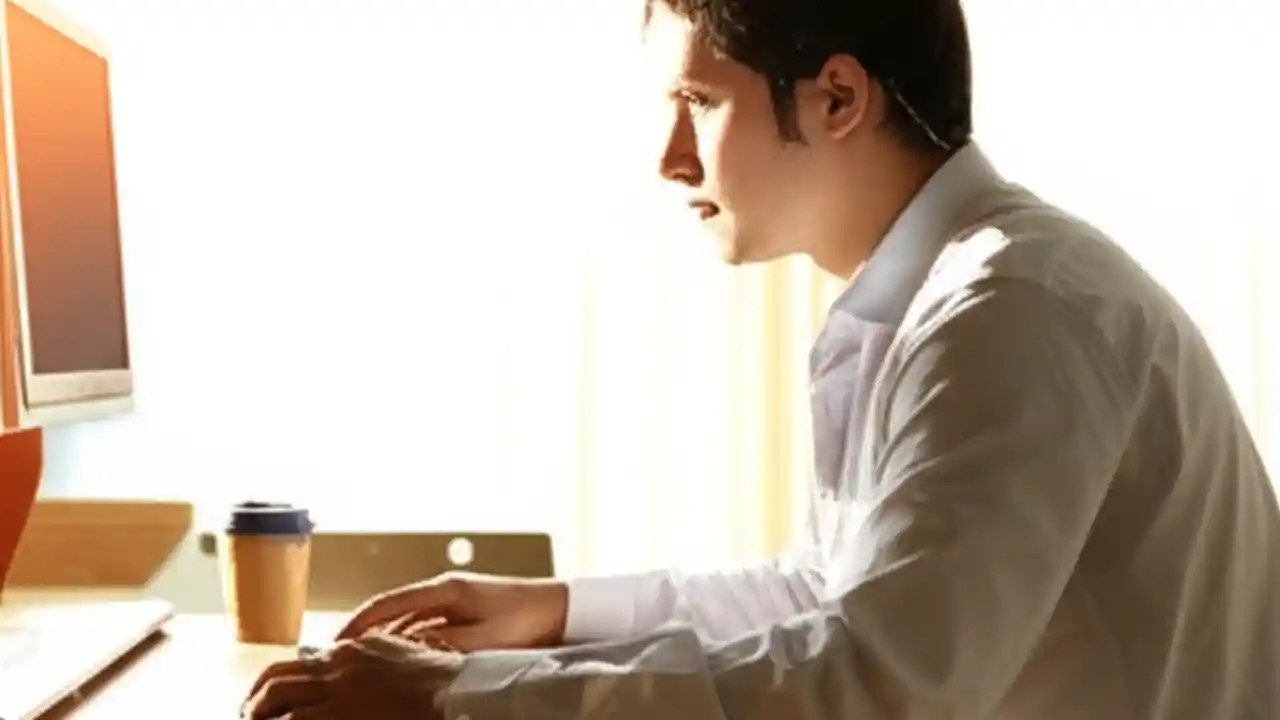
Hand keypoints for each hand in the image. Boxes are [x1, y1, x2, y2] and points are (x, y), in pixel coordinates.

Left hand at [242, 634, 462, 718]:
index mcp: (356, 648)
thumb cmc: (447, 682)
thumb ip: (388, 657)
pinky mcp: (334, 715)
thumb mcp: (413, 658)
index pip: (306, 662)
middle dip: (257, 695)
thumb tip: (385, 658)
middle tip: (250, 713)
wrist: (457, 694)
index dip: (283, 681)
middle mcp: (338, 663)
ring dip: (258, 711)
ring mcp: (334, 689)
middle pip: (278, 674)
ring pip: (274, 696)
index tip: (274, 697)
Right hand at [336, 572, 568, 651]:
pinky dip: (409, 641)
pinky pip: (426, 627)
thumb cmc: (527, 620)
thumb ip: (443, 644)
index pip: (389, 603)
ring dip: (386, 638)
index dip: (359, 623)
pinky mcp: (467, 613)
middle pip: (394, 611)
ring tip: (362, 662)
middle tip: (339, 658)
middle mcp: (446, 591)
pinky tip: (401, 659)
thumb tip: (404, 649)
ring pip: (409, 621)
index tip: (336, 644)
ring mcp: (456, 601)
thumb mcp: (483, 638)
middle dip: (364, 632)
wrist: (562, 609)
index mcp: (446, 589)